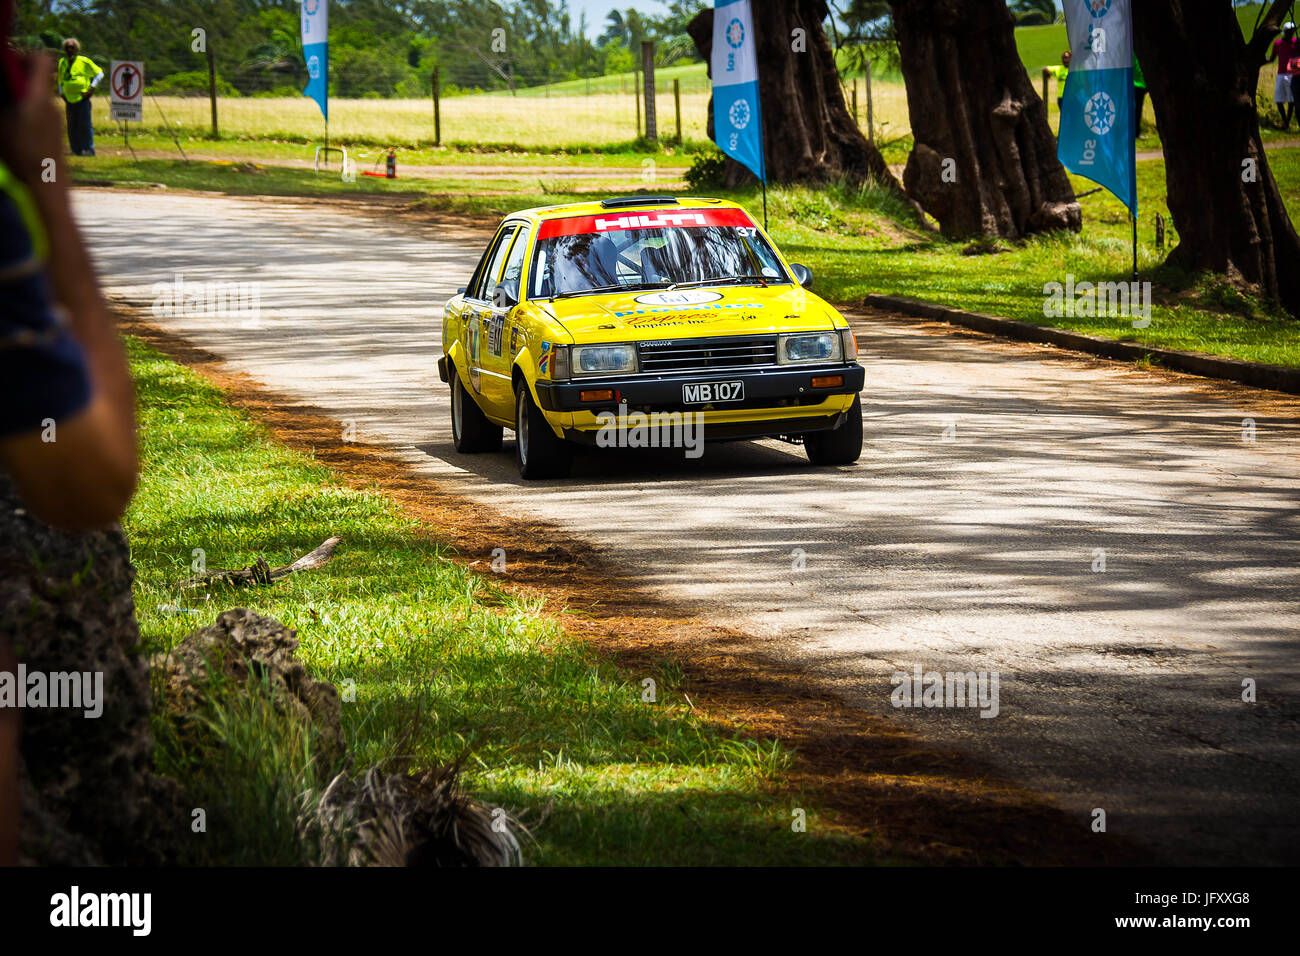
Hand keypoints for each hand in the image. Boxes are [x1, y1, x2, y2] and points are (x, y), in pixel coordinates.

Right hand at [0, 53, 64, 190]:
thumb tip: (3, 87)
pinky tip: (14, 121)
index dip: (25, 54)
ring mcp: (55, 116)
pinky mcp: (55, 128)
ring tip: (5, 107)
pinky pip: (40, 108)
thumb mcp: (0, 123)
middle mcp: (50, 103)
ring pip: (38, 92)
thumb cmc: (23, 155)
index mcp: (38, 96)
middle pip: (39, 75)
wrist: (48, 184)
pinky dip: (27, 107)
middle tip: (2, 86)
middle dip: (18, 74)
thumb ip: (1, 100)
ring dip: (21, 92)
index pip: (43, 59)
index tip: (8, 62)